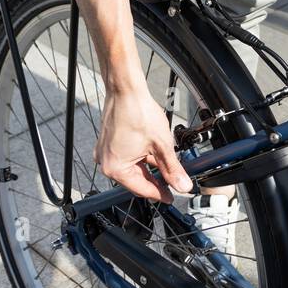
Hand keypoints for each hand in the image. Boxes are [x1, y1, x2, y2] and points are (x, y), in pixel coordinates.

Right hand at [96, 83, 192, 201]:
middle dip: (155, 181)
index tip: (172, 197)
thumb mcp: (162, 145)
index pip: (141, 189)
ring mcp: (105, 152)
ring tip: (166, 166)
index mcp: (115, 168)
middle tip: (172, 184)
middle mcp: (106, 162)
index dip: (160, 194)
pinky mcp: (108, 143)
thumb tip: (182, 186)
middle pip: (136, 180)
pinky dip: (141, 158)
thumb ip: (172, 169)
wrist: (126, 89)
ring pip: (132, 168)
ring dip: (149, 168)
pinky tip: (154, 154)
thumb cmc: (138, 112)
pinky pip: (126, 157)